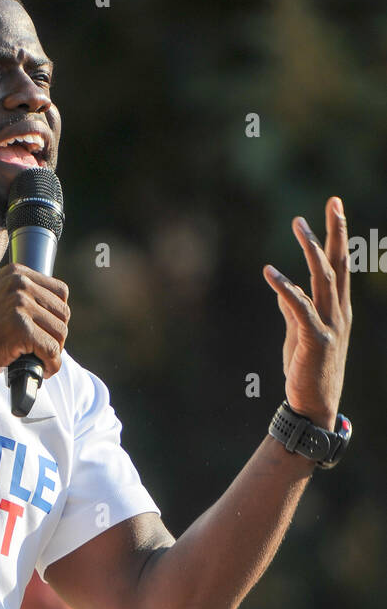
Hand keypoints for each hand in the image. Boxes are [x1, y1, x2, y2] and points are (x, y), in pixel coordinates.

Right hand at [0, 262, 69, 380]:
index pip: (61, 292)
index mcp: (16, 272)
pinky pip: (51, 351)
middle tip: (41, 351)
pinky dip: (51, 365)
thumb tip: (59, 308)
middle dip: (56, 336)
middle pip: (63, 313)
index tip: (46, 331)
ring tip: (39, 361)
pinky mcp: (21, 328)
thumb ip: (23, 295)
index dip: (57, 315)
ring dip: (53, 352)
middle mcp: (20, 283)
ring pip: (60, 333)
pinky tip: (42, 370)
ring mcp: (20, 304)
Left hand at [262, 197, 351, 427]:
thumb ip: (291, 309)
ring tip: (300, 224)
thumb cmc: (306, 371)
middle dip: (337, 232)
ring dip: (312, 250)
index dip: (337, 236)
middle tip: (333, 202)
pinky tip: (270, 272)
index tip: (334, 207)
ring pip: (324, 280)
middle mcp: (338, 312)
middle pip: (339, 265)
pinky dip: (285, 288)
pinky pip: (300, 308)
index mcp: (336, 309)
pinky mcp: (315, 340)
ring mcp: (330, 325)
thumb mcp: (298, 334)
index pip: (340, 265)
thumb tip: (281, 287)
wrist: (313, 407)